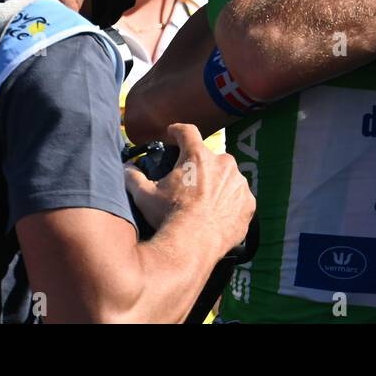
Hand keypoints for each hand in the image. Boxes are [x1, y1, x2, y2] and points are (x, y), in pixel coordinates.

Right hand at [124, 123, 254, 255]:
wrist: (193, 244)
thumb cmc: (169, 216)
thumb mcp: (144, 195)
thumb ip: (133, 177)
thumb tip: (126, 168)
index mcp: (197, 156)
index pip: (187, 132)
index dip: (178, 131)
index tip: (173, 133)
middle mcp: (223, 163)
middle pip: (210, 158)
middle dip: (200, 167)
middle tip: (189, 184)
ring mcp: (239, 183)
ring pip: (227, 177)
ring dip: (218, 185)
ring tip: (204, 204)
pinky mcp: (248, 203)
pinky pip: (239, 198)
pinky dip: (230, 204)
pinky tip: (218, 215)